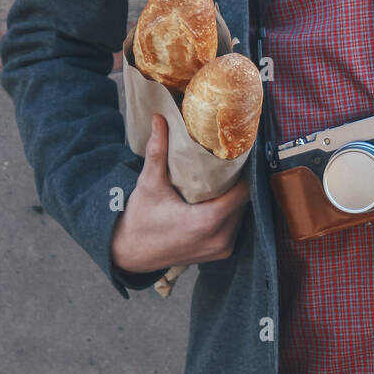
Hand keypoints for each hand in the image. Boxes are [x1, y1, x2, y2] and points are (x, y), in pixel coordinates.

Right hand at [110, 114, 250, 274]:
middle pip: (245, 201)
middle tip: (230, 163)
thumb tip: (159, 118)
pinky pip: (235, 226)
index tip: (237, 155)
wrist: (128, 255)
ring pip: (242, 214)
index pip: (244, 190)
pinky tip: (220, 198)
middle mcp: (220, 238)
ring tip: (226, 179)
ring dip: (235, 198)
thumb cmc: (138, 220)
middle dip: (238, 183)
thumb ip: (158, 151)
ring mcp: (222, 248)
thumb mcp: (149, 183)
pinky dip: (230, 213)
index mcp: (207, 222)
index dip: (243, 172)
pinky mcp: (221, 253)